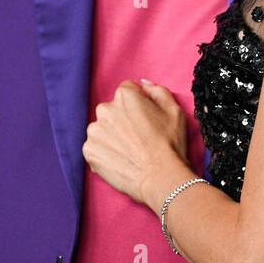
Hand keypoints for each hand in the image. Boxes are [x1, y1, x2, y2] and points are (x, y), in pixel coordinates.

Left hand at [82, 79, 188, 206]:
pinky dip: (105, 152)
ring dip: (112, 136)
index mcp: (125, 96)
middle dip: (123, 119)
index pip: (127, 91)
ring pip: (103, 128)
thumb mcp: (174, 110)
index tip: (145, 119)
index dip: (138, 104)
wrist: (160, 177)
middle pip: (113, 109)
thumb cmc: (170, 144)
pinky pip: (95, 147)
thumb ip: (157, 90)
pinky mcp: (89, 151)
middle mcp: (105, 110)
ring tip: (130, 151)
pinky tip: (121, 160)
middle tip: (138, 137)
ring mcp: (95, 131)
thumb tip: (143, 84)